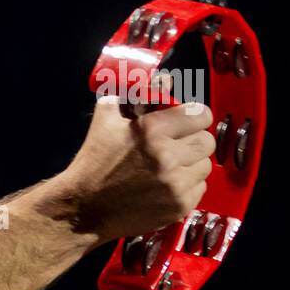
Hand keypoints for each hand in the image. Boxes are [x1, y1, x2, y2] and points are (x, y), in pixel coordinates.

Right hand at [62, 95, 215, 242]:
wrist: (82, 209)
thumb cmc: (93, 163)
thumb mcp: (105, 120)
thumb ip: (134, 95)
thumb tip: (164, 81)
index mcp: (150, 130)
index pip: (201, 115)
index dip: (195, 117)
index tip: (187, 122)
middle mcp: (166, 157)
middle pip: (207, 141)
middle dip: (193, 141)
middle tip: (177, 146)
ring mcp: (174, 184)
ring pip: (205, 166)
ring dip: (190, 165)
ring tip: (168, 169)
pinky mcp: (178, 206)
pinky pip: (200, 189)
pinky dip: (187, 187)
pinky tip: (165, 187)